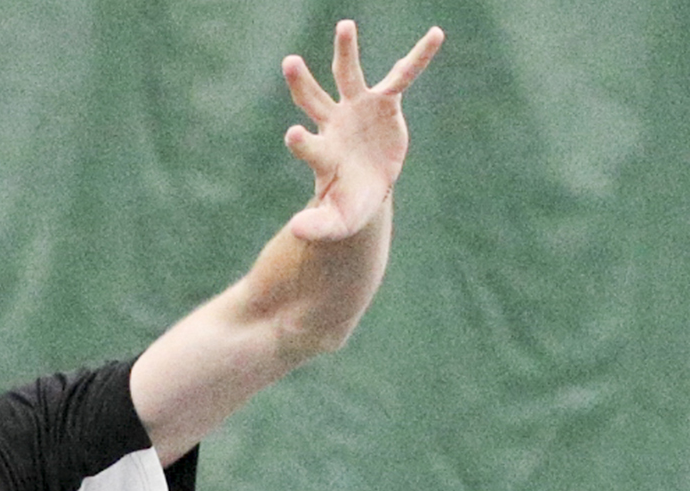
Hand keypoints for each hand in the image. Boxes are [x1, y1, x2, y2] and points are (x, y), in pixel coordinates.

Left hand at [282, 21, 443, 241]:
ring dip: (345, 51)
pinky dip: (418, 57)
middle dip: (301, 83)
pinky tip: (435, 34)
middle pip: (313, 100)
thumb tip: (295, 230)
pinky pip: (402, 76)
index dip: (301, 142)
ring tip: (344, 25)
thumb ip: (317, 227)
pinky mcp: (383, 103)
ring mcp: (356, 110)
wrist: (365, 191)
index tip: (293, 134)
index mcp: (322, 155)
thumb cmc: (348, 206)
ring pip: (347, 76)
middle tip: (289, 62)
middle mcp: (333, 126)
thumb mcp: (335, 222)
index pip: (308, 146)